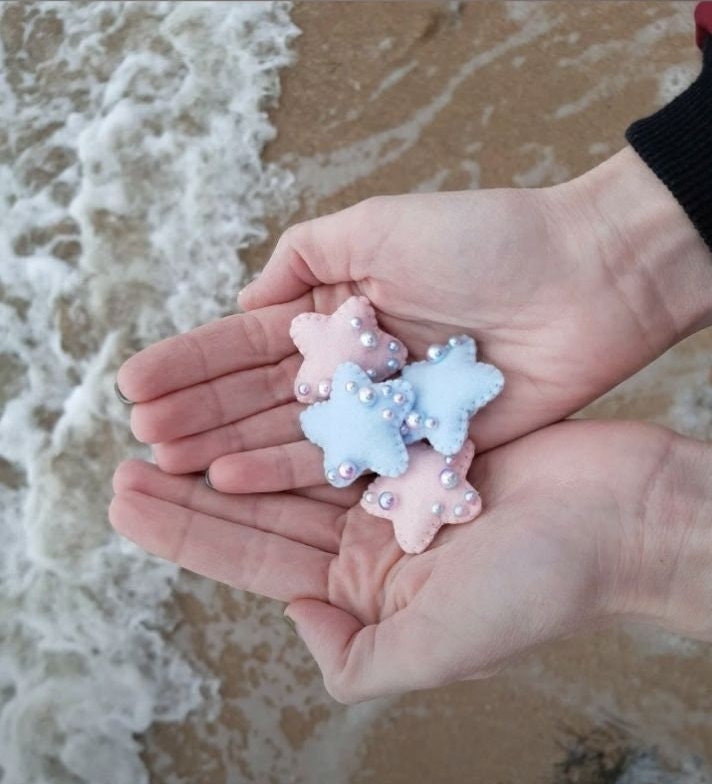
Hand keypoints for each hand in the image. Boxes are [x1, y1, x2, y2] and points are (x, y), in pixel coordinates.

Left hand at [109, 419, 711, 702]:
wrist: (621, 515)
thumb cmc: (542, 583)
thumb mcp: (441, 647)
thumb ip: (357, 657)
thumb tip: (292, 616)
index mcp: (367, 592)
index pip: (255, 559)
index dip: (187, 533)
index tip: (128, 502)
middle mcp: (370, 540)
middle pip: (260, 507)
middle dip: (190, 486)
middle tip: (126, 457)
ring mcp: (390, 484)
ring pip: (289, 459)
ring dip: (230, 441)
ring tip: (168, 420)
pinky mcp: (414, 435)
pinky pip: (338, 419)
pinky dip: (293, 406)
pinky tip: (250, 390)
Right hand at [116, 147, 711, 491]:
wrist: (582, 283)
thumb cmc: (484, 241)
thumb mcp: (377, 225)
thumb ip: (304, 258)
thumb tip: (246, 304)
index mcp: (338, 311)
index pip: (248, 344)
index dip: (192, 363)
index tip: (136, 383)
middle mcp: (351, 366)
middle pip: (261, 396)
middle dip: (199, 413)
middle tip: (141, 435)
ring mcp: (380, 410)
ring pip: (291, 435)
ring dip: (229, 447)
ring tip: (171, 461)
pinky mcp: (416, 446)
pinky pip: (344, 465)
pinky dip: (290, 474)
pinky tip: (238, 481)